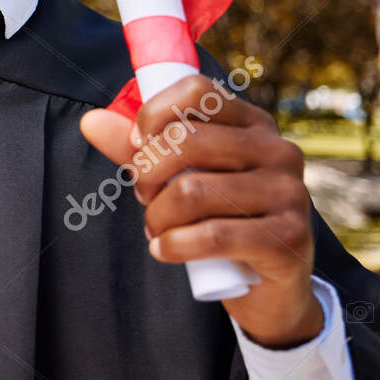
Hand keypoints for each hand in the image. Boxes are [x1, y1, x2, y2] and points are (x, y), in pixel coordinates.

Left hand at [79, 74, 321, 348]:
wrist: (269, 287)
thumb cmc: (219, 219)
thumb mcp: (179, 178)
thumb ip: (138, 149)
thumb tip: (90, 121)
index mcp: (254, 124)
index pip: (196, 91)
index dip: (153, 114)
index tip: (137, 145)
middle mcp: (278, 151)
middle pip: (186, 141)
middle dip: (146, 173)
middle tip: (144, 196)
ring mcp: (289, 193)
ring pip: (191, 191)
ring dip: (157, 217)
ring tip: (157, 230)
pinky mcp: (287, 237)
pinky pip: (212, 235)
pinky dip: (173, 245)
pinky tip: (165, 250)